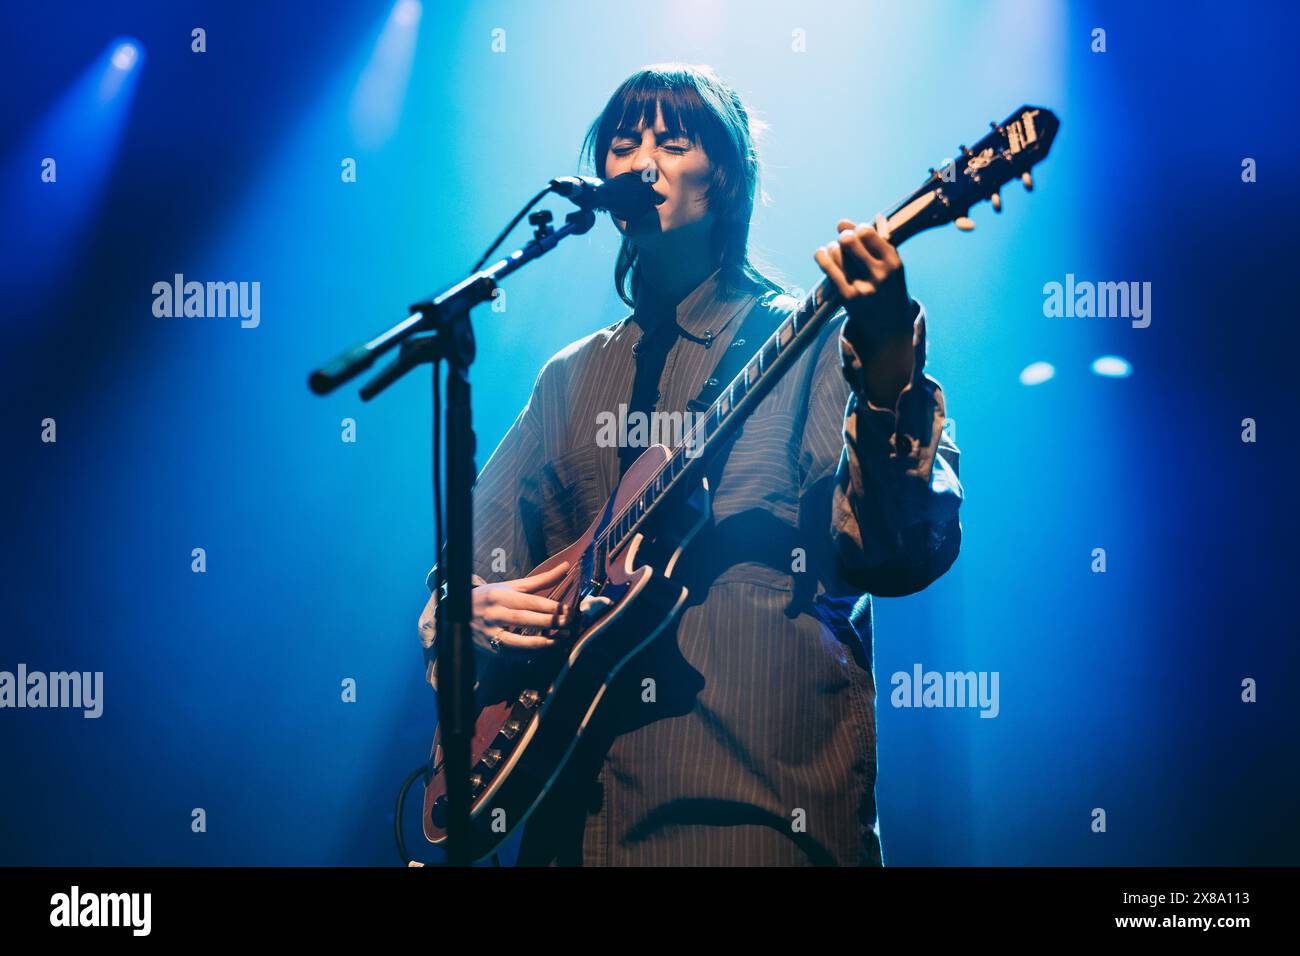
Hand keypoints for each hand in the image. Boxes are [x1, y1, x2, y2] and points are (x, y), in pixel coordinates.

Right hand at [418, 562, 574, 654]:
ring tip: (561, 639)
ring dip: (542, 642)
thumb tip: (567, 565)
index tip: (568, 610)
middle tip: (569, 624)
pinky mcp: (490, 648)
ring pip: (518, 640)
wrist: (458, 613)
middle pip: (526, 618)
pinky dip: (530, 653)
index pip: (530, 601)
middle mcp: (494, 613)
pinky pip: (512, 653)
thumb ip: (541, 579)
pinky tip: (545, 648)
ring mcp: (490, 632)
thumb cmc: (491, 597)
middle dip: (550, 622)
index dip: (551, 607)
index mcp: (501, 594)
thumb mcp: (511, 585)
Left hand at [814, 217, 912, 338]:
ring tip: (835, 250)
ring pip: (837, 253)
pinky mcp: (847, 297)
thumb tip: (873, 218)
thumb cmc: (889, 291)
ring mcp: (863, 287)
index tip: (855, 231)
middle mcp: (880, 274)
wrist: (889, 330)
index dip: (857, 228)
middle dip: (843, 237)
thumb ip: (882, 242)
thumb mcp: (893, 267)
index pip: (867, 232)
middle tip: (843, 241)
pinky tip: (821, 254)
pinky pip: (828, 268)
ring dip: (832, 247)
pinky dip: (821, 256)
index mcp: (893, 262)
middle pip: (849, 240)